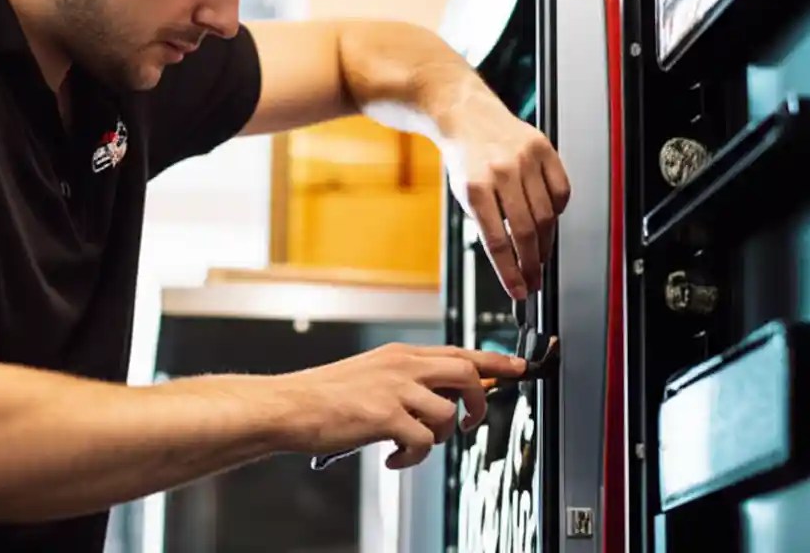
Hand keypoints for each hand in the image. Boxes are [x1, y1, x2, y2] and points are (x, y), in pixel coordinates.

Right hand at [275, 343, 526, 468]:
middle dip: (479, 401)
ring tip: (412, 445)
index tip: (521, 368)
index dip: (496, 361)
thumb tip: (441, 401)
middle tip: (471, 422)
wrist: (288, 406)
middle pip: (466, 373)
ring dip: (439, 438)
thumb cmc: (324, 397)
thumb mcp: (371, 375)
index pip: (460, 351)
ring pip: (447, 414)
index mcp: (399, 355)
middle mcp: (401, 366)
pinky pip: (422, 442)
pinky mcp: (384, 416)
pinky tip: (394, 458)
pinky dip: (413, 457)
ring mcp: (394, 389)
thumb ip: (406, 382)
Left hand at [440, 91, 570, 297]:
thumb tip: (511, 259)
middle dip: (532, 263)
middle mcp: (502, 171)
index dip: (510, 271)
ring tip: (540, 256)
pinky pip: (561, 190)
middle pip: (526, 231)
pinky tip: (549, 218)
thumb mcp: (463, 194)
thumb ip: (485, 223)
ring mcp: (525, 159)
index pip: (497, 241)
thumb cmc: (464, 158)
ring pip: (547, 214)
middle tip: (534, 280)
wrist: (467, 116)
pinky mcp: (544, 149)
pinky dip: (558, 210)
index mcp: (475, 186)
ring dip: (546, 242)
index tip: (518, 289)